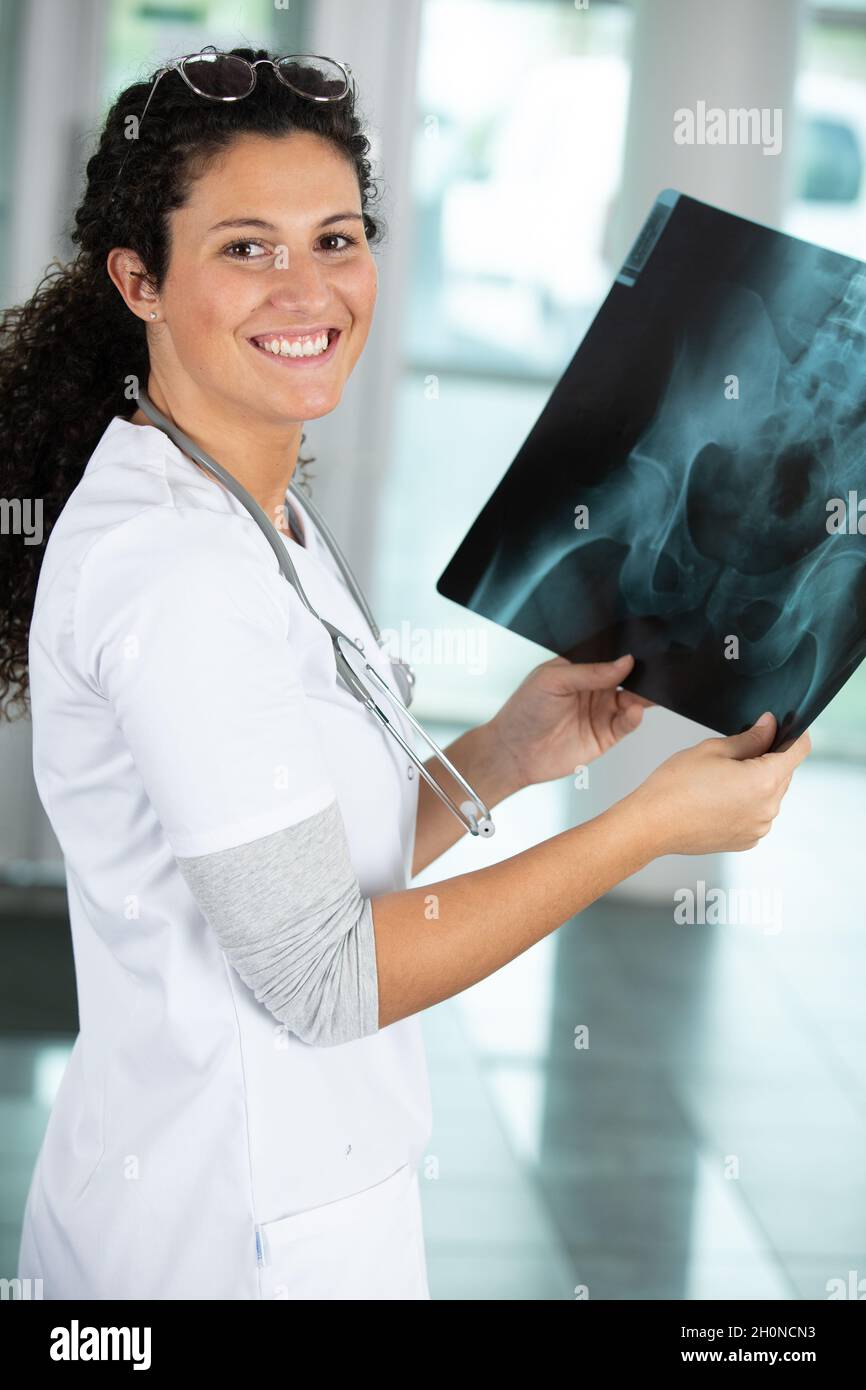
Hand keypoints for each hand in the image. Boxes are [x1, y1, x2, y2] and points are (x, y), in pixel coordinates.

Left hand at [487, 653, 651, 788]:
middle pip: (628, 678)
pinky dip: (634, 717)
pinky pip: (627, 724)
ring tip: (646, 692)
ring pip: (633, 700)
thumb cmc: (524, 712)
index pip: (610, 657)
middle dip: (642, 674)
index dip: (625, 654)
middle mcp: (594, 689)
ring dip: (644, 695)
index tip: (640, 651)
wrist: (514, 752)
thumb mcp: (553, 680)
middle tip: (653, 670)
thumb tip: (624, 662)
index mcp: (581, 669)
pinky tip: (634, 711)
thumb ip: (590, 671)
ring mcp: (601, 712)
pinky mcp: (606, 735)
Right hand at [628, 713, 811, 854]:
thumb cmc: (674, 787)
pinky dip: (746, 803)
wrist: (651, 825)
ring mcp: (758, 828)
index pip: (799, 751)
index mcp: (763, 781)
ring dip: (756, 782)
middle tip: (733, 754)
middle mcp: (768, 808)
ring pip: (770, 794)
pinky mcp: (747, 840)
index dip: (793, 734)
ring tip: (719, 781)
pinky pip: (757, 813)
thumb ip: (750, 737)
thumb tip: (769, 726)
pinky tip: (718, 799)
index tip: (780, 727)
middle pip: (784, 773)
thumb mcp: (713, 749)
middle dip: (767, 758)